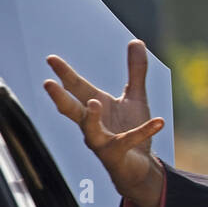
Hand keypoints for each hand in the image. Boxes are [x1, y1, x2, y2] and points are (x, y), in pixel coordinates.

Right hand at [43, 39, 165, 206]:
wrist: (139, 166)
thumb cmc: (131, 129)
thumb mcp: (136, 97)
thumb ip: (136, 71)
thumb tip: (136, 41)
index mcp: (95, 106)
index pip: (77, 88)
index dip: (65, 74)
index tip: (51, 59)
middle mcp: (93, 124)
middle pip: (72, 110)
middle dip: (60, 97)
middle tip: (48, 84)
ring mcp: (102, 141)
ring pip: (91, 130)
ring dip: (91, 118)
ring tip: (94, 102)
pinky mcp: (118, 155)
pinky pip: (129, 141)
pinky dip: (144, 131)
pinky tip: (159, 122)